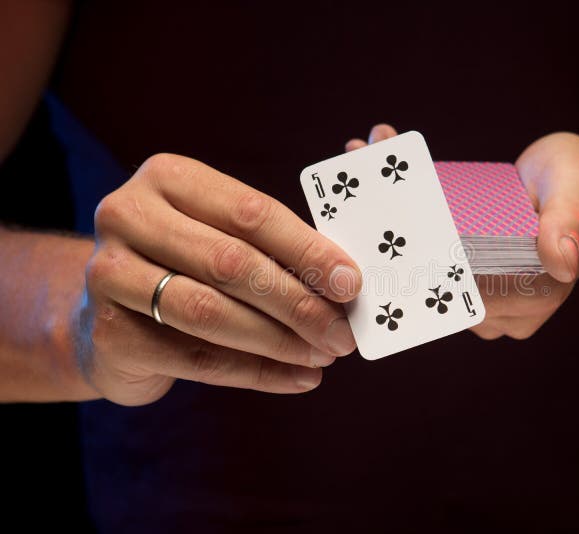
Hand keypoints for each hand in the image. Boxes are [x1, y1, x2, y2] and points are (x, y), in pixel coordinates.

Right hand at [76, 153, 361, 405]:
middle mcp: (128, 215)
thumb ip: (272, 248)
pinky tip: (297, 379)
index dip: (307, 250)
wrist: (107, 315)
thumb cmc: (185, 266)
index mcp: (168, 177)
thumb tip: (343, 283)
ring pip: (210, 313)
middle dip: (298, 303)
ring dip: (279, 341)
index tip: (350, 284)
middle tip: (342, 332)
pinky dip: (256, 373)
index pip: (250, 213)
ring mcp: (108, 273)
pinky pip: (196, 359)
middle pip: (231, 263)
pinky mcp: (109, 332)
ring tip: (323, 355)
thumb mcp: (220, 236)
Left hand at [346, 126, 578, 339]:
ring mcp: (478, 294)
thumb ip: (570, 221)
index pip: (466, 291)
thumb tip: (560, 262)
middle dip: (391, 238)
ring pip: (420, 267)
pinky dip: (399, 216)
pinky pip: (423, 251)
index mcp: (534, 295)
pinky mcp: (460, 273)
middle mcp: (502, 307)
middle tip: (357, 189)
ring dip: (389, 222)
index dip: (423, 260)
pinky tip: (378, 171)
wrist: (575, 185)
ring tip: (364, 165)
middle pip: (432, 281)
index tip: (385, 224)